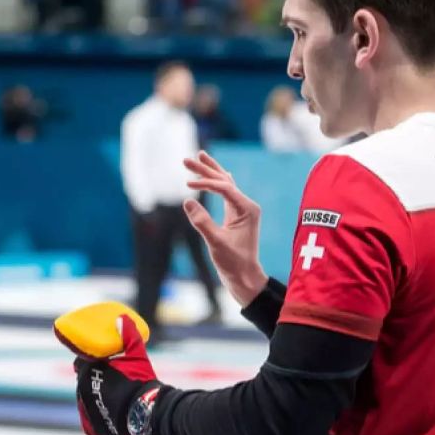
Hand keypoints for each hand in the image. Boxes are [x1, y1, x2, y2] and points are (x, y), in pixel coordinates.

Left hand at [73, 315, 162, 434]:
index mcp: (88, 371)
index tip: (101, 364)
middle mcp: (82, 391)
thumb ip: (128, 336)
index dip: (89, 363)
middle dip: (93, 381)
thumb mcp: (137, 355)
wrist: (146, 412)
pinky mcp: (92, 427)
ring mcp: (86, 410)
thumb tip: (122, 318)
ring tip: (113, 400)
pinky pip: (90, 423)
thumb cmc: (140, 381)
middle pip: (84, 383)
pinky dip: (97, 420)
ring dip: (94, 399)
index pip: (80, 363)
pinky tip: (109, 416)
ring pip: (86, 402)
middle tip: (111, 381)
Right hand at [182, 151, 267, 305]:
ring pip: (225, 184)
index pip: (224, 188)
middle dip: (205, 169)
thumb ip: (202, 222)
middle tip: (186, 159)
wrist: (245, 277)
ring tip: (199, 156)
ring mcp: (243, 210)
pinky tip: (216, 174)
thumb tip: (187, 201)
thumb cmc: (233, 263)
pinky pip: (226, 193)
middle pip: (224, 180)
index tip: (187, 184)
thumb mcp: (216, 243)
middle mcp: (247, 206)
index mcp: (247, 209)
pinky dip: (217, 182)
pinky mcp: (237, 215)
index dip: (205, 183)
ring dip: (210, 172)